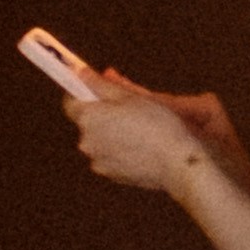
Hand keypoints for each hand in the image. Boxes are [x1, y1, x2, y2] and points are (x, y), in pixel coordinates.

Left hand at [68, 78, 210, 199]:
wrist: (178, 162)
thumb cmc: (157, 125)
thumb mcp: (130, 97)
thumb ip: (100, 85)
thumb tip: (80, 74)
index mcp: (88, 118)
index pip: (70, 102)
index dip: (83, 92)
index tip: (97, 88)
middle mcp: (87, 142)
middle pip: (88, 122)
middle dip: (103, 114)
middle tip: (129, 108)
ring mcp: (99, 161)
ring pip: (101, 140)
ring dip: (113, 133)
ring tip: (140, 129)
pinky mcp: (112, 175)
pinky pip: (111, 157)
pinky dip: (121, 150)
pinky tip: (143, 146)